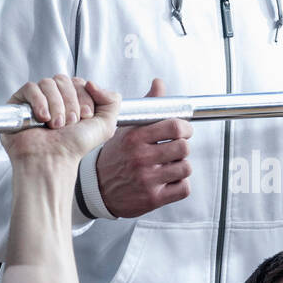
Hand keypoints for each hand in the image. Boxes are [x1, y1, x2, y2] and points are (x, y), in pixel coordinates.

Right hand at [0, 74, 120, 162]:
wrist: (53, 160)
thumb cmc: (74, 147)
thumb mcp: (105, 125)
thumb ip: (112, 100)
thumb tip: (91, 83)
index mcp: (72, 102)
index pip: (79, 82)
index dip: (84, 98)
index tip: (84, 117)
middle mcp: (54, 100)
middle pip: (63, 80)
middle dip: (70, 103)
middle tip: (70, 123)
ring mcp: (36, 101)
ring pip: (48, 83)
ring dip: (56, 106)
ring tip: (56, 125)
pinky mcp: (18, 103)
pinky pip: (30, 88)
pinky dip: (39, 102)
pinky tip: (42, 119)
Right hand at [95, 78, 192, 217]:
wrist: (96, 188)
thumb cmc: (114, 157)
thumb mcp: (125, 128)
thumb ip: (146, 106)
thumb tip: (159, 83)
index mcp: (135, 138)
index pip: (173, 126)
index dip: (185, 127)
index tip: (183, 130)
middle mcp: (141, 158)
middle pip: (183, 148)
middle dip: (182, 147)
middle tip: (176, 148)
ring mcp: (147, 180)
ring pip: (185, 168)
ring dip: (181, 166)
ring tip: (169, 165)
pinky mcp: (152, 198)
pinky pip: (184, 188)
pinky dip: (180, 184)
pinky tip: (168, 180)